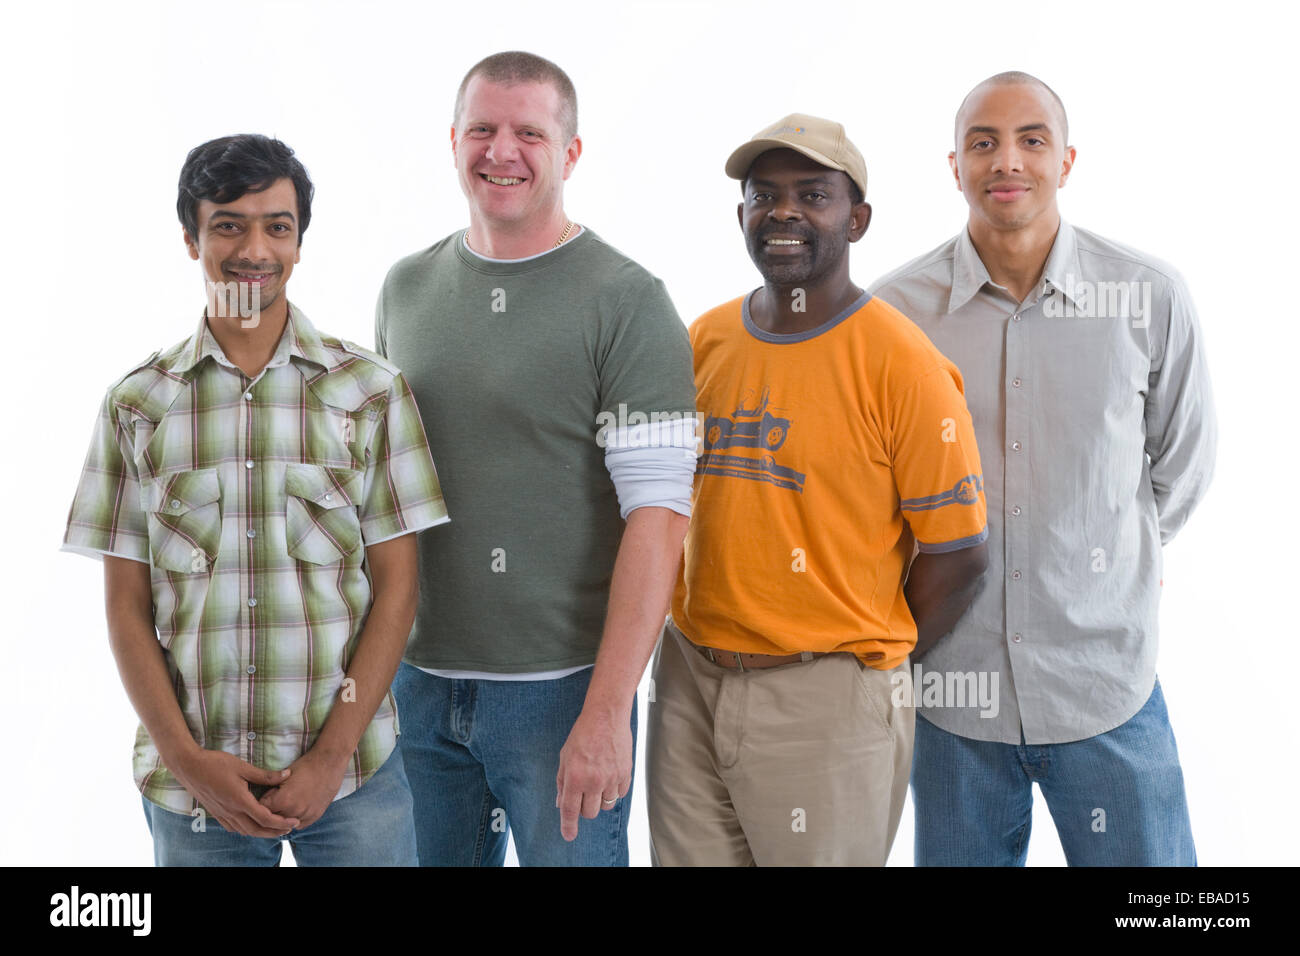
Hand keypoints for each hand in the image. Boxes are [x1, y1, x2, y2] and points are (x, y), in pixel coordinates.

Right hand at [171, 748, 300, 836]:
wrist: (189, 767)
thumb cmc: (216, 763)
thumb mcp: (243, 767)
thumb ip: (265, 775)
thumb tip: (287, 774)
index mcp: (240, 800)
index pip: (265, 818)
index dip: (282, 822)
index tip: (294, 821)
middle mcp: (231, 811)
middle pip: (256, 830)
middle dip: (275, 832)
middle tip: (289, 828)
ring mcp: (222, 814)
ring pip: (245, 831)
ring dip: (261, 833)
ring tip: (275, 828)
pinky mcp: (216, 813)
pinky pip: (234, 828)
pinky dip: (246, 830)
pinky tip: (252, 825)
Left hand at [257, 747, 348, 829]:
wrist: (329, 764)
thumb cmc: (305, 766)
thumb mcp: (283, 776)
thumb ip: (271, 791)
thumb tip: (261, 800)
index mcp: (284, 800)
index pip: (262, 808)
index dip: (264, 800)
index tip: (268, 793)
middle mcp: (294, 811)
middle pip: (272, 818)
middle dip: (272, 810)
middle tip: (276, 799)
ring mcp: (306, 815)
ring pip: (285, 824)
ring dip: (283, 816)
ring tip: (287, 803)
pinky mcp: (315, 817)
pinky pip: (298, 825)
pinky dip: (295, 819)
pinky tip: (297, 807)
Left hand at [555, 705, 631, 841]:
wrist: (606, 717)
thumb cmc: (583, 734)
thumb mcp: (565, 757)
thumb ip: (562, 782)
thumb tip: (561, 803)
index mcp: (575, 777)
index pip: (570, 811)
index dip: (569, 826)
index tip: (569, 836)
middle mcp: (594, 781)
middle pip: (590, 813)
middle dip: (585, 807)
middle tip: (584, 792)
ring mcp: (612, 779)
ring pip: (606, 806)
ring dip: (600, 799)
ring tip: (598, 780)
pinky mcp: (625, 774)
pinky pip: (620, 794)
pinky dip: (614, 790)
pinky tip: (609, 776)